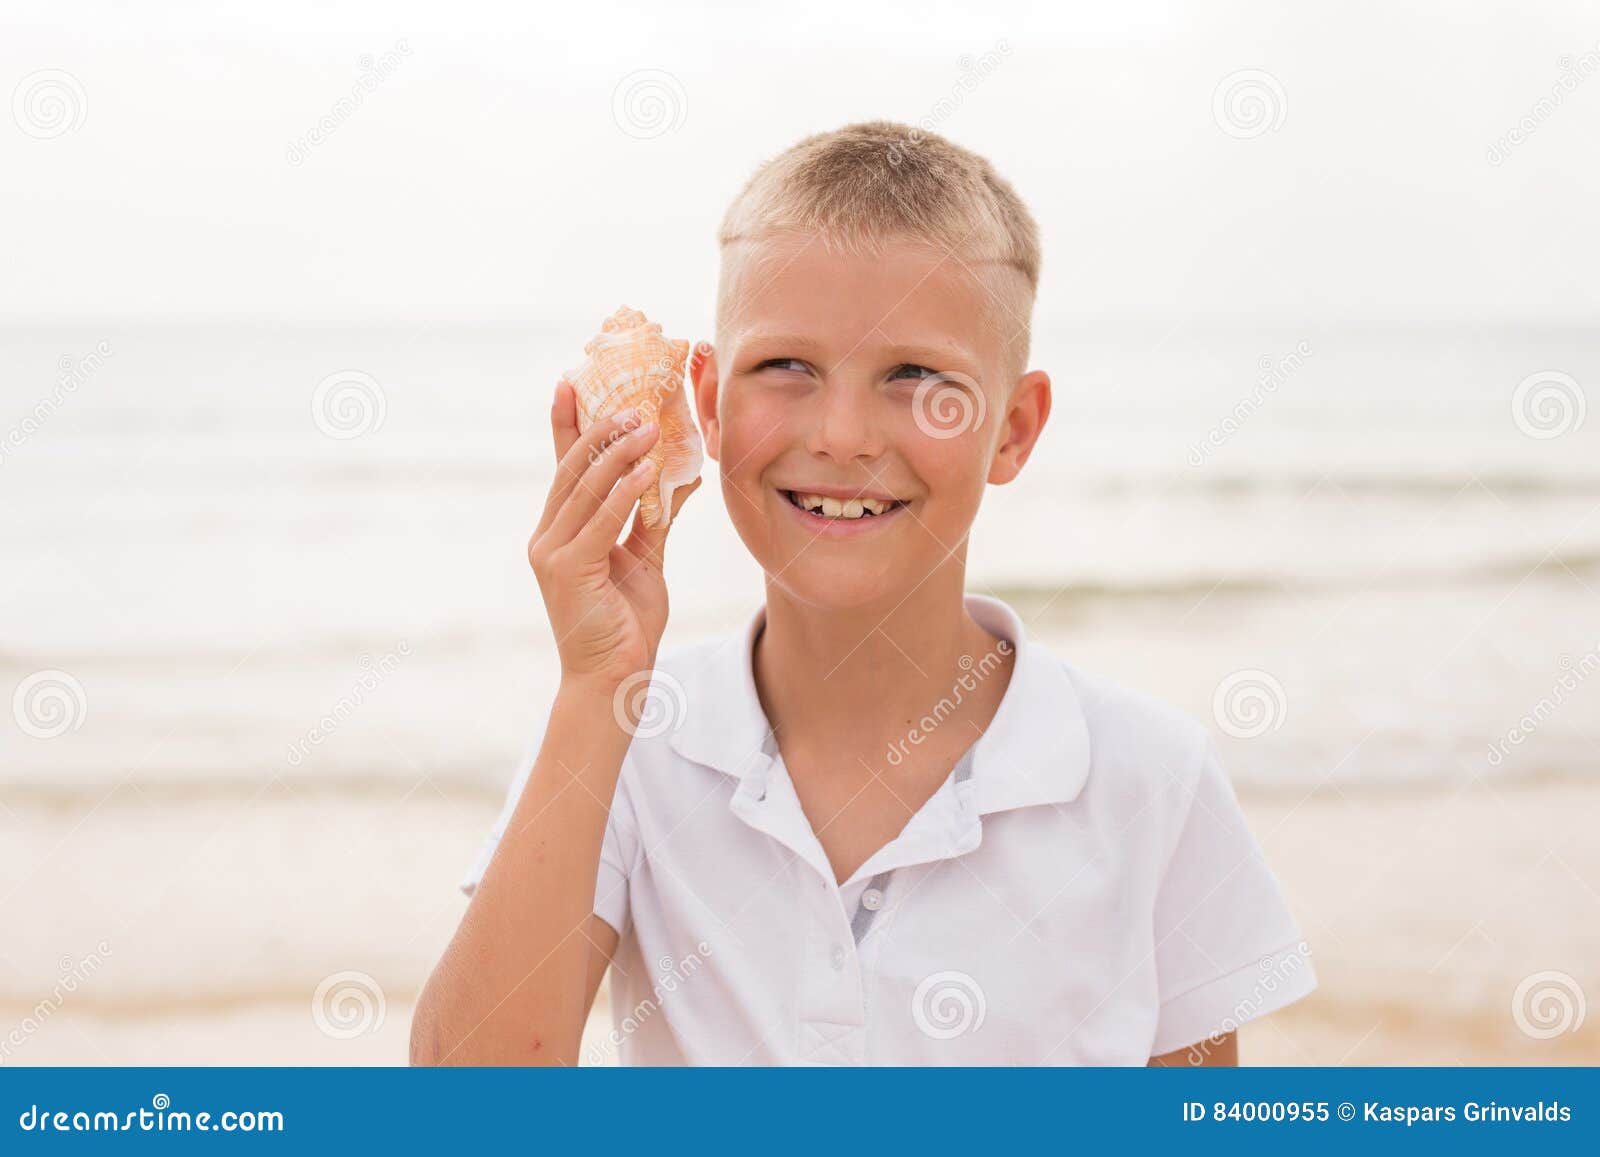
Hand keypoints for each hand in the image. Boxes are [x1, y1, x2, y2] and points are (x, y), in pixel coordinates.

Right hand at [527, 380, 700, 688]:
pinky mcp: (567, 571)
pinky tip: (644, 470)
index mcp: (562, 530)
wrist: (613, 679)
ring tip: (647, 424)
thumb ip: (653, 518)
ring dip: (618, 454)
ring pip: (585, 489)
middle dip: (602, 430)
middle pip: (573, 468)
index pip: (564, 466)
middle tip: (633, 400)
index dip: (568, 423)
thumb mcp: (645, 560)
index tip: (572, 381)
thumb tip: (678, 477)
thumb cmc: (626, 624)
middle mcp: (549, 536)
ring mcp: (553, 553)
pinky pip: (598, 522)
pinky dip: (622, 493)